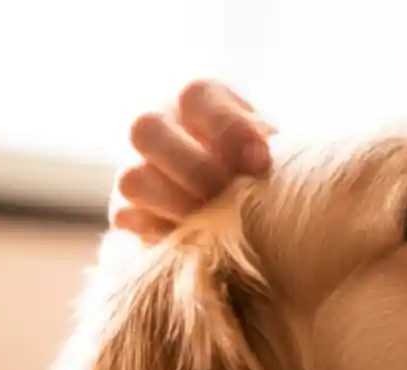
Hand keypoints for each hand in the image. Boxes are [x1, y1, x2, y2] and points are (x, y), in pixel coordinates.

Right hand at [110, 80, 274, 237]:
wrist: (252, 206)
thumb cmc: (268, 168)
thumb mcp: (277, 148)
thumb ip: (271, 149)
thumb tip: (262, 168)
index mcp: (198, 100)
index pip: (193, 95)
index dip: (227, 129)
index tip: (261, 162)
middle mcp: (159, 124)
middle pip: (145, 129)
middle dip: (194, 170)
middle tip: (230, 194)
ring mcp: (137, 166)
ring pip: (131, 179)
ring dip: (176, 205)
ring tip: (215, 223)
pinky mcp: (130, 210)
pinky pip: (129, 220)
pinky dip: (162, 232)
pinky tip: (196, 238)